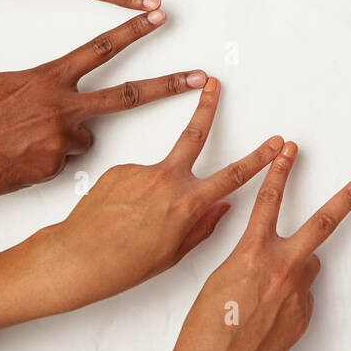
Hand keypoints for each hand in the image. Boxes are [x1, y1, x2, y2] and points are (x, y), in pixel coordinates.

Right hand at [0, 12, 202, 200]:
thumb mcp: (4, 84)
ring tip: (23, 141)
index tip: (160, 16)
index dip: (133, 30)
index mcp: (48, 77)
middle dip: (169, 86)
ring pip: (85, 137)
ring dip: (66, 138)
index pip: (101, 48)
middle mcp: (61, 106)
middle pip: (128, 95)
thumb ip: (43, 85)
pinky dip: (45, 160)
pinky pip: (62, 162)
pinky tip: (16, 160)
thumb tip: (62, 91)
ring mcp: (60, 140)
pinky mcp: (53, 169)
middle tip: (200, 77)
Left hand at [32, 78, 282, 312]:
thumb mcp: (173, 253)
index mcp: (187, 203)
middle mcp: (167, 180)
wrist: (75, 257)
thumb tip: (220, 205)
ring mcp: (141, 170)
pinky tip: (119, 215)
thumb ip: (201, 225)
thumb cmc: (122, 266)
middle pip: (195, 134)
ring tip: (135, 220)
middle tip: (214, 84)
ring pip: (161, 171)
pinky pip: (136, 178)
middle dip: (208, 107)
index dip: (259, 159)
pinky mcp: (118, 169)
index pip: (233, 176)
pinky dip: (133, 194)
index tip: (274, 144)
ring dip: (157, 187)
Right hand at [160, 144, 350, 350]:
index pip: (268, 200)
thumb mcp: (220, 278)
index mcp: (251, 253)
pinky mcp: (305, 316)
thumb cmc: (205, 328)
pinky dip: (289, 297)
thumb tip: (270, 253)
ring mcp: (298, 293)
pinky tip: (267, 314)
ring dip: (295, 265)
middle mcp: (281, 269)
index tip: (289, 150)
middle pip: (322, 223)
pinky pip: (302, 294)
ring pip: (308, 264)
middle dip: (347, 197)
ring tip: (264, 290)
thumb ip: (250, 257)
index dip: (280, 171)